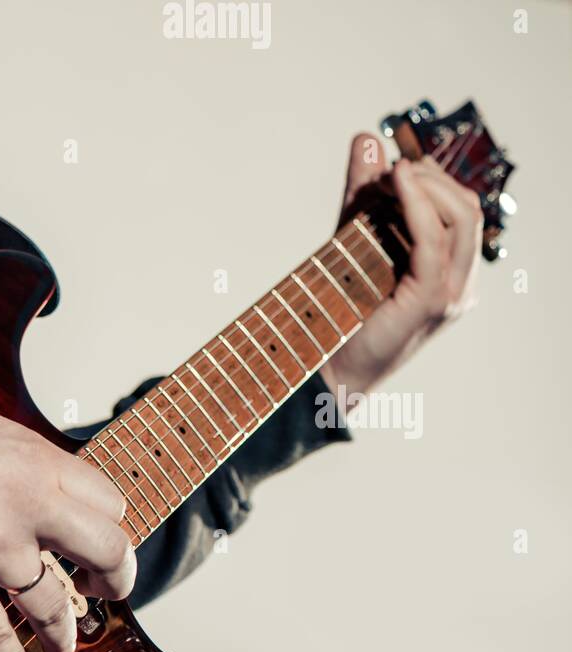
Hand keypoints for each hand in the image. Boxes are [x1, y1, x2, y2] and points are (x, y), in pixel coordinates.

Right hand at [0, 399, 136, 651]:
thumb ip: (20, 460)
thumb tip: (38, 482)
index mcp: (38, 465)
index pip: (106, 502)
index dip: (108, 524)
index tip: (99, 540)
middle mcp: (29, 511)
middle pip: (106, 552)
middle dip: (116, 579)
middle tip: (107, 592)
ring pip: (53, 607)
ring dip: (63, 632)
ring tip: (64, 645)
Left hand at [320, 133, 481, 402]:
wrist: (325, 371)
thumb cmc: (339, 313)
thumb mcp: (352, 241)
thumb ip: (362, 196)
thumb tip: (367, 138)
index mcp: (450, 273)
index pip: (459, 210)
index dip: (431, 180)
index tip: (392, 167)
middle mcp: (460, 284)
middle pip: (467, 207)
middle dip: (432, 177)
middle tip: (391, 168)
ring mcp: (451, 294)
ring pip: (461, 217)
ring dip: (426, 185)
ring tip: (391, 173)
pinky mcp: (431, 300)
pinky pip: (434, 240)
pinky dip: (416, 205)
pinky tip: (394, 185)